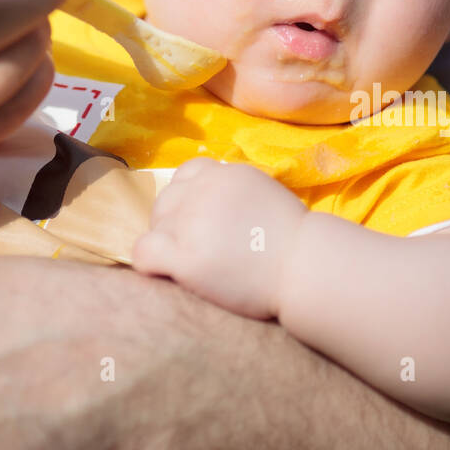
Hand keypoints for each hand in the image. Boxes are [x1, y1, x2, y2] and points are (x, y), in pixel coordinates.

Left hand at [132, 158, 306, 318]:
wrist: (306, 269)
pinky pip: (143, 252)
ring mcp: (191, 220)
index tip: (201, 222)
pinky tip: (168, 275)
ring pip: (154, 226)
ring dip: (166, 245)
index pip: (185, 176)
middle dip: (174, 224)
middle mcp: (203, 190)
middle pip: (166, 201)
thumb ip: (232, 194)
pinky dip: (150, 264)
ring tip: (190, 266)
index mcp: (224, 174)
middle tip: (196, 251)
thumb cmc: (293, 243)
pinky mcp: (184, 254)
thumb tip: (210, 206)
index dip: (188, 200)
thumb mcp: (263, 196)